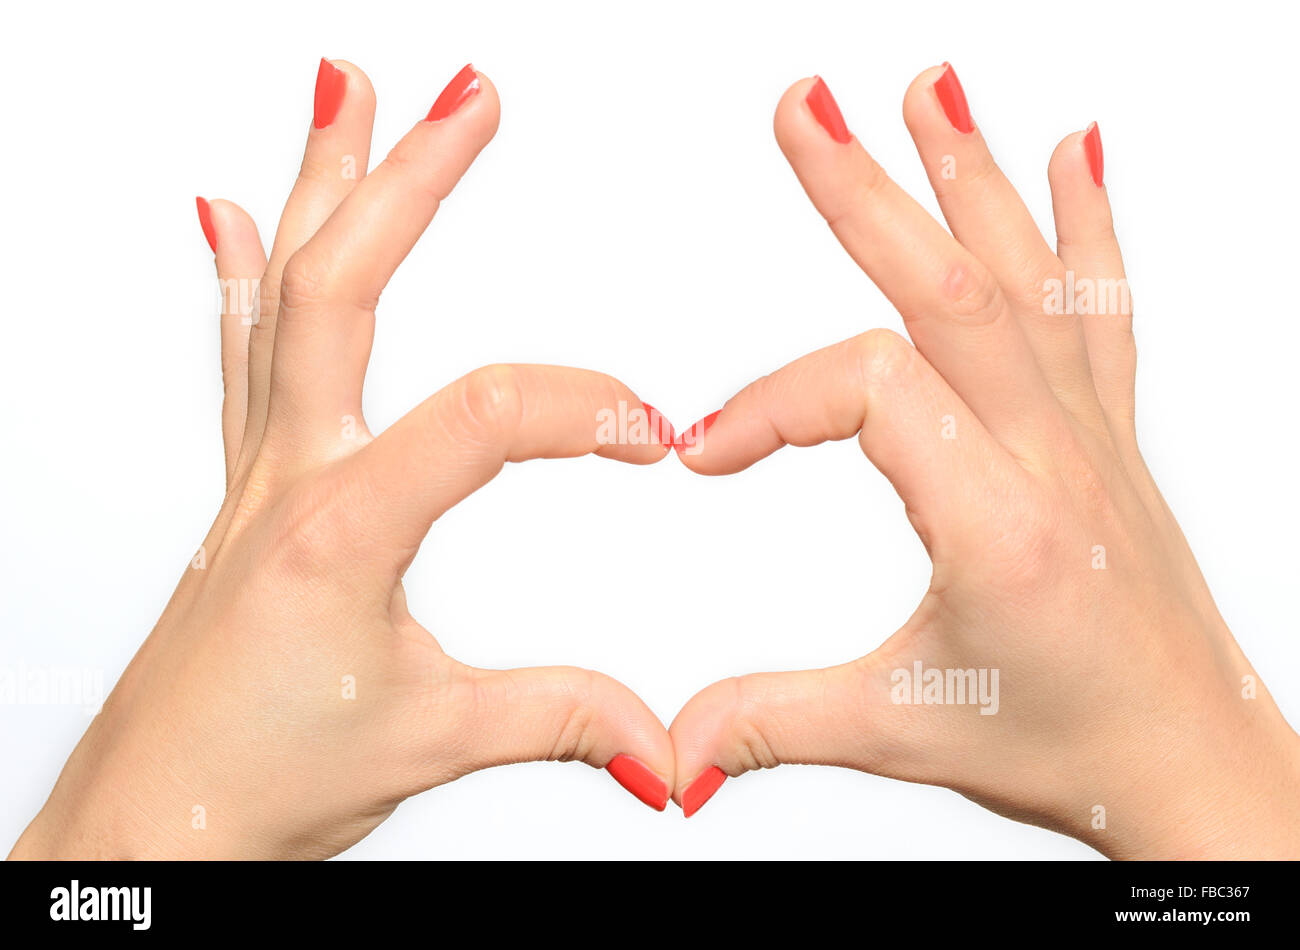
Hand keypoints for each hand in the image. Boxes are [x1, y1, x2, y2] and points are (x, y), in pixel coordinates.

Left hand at [9, 61, 674, 859]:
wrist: (153, 824)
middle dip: (410, 179)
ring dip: (318, 187)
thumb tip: (668, 746)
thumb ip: (562, 721)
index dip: (581, 410)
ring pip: (276, 297)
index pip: (478, 420)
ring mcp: (255, 476)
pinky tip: (228, 212)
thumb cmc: (255, 782)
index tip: (651, 434)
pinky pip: (237, 355)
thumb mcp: (428, 742)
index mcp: (337, 529)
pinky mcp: (248, 492)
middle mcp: (284, 479)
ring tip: (347, 97)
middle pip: (339, 286)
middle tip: (468, 98)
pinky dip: (237, 271)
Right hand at [666, 66, 1299, 856]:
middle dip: (864, 193)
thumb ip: (776, 721)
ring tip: (925, 89)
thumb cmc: (1076, 748)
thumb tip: (677, 742)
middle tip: (803, 111)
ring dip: (969, 174)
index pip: (871, 390)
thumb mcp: (906, 731)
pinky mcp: (1108, 434)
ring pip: (1029, 277)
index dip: (771, 402)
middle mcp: (1054, 457)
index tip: (705, 450)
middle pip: (951, 289)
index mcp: (1000, 521)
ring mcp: (1090, 435)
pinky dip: (1087, 220)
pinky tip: (1076, 151)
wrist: (1197, 760)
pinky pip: (1102, 309)